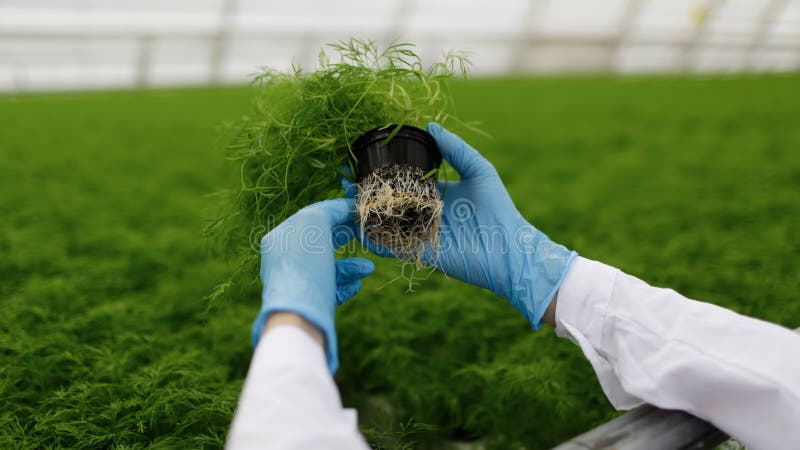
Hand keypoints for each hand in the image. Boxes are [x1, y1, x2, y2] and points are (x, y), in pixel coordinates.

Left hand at [251, 198, 374, 373]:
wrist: (297, 318)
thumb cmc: (303, 266)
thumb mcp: (313, 224)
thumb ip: (327, 210)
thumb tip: (343, 208)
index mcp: (281, 238)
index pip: (312, 217)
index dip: (338, 211)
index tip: (362, 211)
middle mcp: (286, 259)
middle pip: (321, 242)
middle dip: (346, 237)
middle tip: (367, 233)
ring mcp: (297, 281)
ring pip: (329, 267)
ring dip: (352, 265)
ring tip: (369, 268)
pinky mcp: (309, 302)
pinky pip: (331, 288)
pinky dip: (347, 284)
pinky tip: (357, 285)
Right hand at [343, 123, 574, 328]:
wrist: (510, 249)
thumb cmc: (498, 208)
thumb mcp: (479, 170)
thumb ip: (456, 149)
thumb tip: (431, 124)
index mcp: (436, 193)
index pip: (405, 181)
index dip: (385, 173)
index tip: (363, 161)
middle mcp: (425, 213)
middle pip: (390, 202)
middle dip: (367, 193)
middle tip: (345, 182)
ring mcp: (420, 234)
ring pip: (387, 223)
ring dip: (365, 215)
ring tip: (344, 202)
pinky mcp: (420, 254)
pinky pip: (392, 247)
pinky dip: (375, 241)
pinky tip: (358, 230)